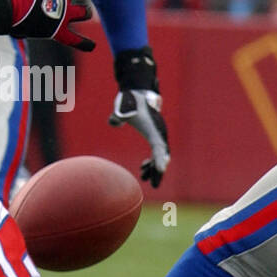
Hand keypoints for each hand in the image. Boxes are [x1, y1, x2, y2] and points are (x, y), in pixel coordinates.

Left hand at [109, 47, 169, 186]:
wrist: (136, 91)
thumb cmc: (129, 101)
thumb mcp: (122, 106)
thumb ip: (118, 115)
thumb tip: (113, 121)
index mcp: (154, 128)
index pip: (159, 148)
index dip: (160, 162)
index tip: (159, 173)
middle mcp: (159, 132)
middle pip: (162, 155)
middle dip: (158, 170)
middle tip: (154, 184)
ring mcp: (158, 133)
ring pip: (160, 154)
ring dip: (154, 167)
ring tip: (143, 176)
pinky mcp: (154, 134)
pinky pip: (156, 151)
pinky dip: (152, 160)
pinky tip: (143, 167)